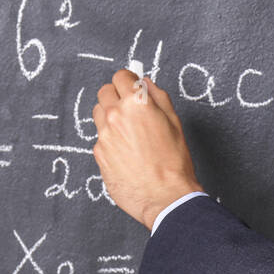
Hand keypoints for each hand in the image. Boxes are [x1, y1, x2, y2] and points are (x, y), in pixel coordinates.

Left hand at [92, 70, 203, 229]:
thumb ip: (159, 98)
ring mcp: (104, 135)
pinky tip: (126, 150)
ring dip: (109, 114)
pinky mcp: (98, 153)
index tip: (133, 86)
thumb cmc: (174, 163)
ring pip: (98, 112)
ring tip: (127, 129)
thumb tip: (145, 84)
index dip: (129, 80)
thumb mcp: (175, 124)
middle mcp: (116, 116)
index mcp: (137, 104)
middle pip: (104, 91)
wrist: (164, 197)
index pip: (121, 76)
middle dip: (117, 95)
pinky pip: (100, 136)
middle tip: (129, 107)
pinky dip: (110, 138)